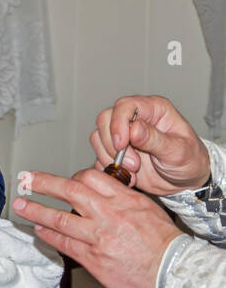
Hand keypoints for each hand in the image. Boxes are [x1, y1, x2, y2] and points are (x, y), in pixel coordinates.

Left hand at [11, 168, 178, 287]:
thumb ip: (122, 200)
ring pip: (59, 218)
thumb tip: (102, 194)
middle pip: (70, 191)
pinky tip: (38, 230)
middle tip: (26, 179)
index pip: (91, 177)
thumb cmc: (166, 245)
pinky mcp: (92, 258)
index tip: (62, 181)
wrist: (174, 275)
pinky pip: (63, 243)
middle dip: (43, 183)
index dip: (72, 177)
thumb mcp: (148, 211)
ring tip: (20, 205)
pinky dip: (48, 235)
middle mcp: (109, 214)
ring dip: (36, 210)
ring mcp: (98, 236)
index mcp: (125, 199)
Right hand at [89, 94, 209, 195]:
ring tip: (134, 171)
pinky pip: (98, 155)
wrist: (185, 182)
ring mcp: (122, 135)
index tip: (122, 144)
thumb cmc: (190, 161)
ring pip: (98, 138)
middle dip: (114, 144)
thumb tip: (134, 128)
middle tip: (133, 164)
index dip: (118, 123)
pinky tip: (128, 175)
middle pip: (105, 120)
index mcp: (153, 110)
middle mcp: (134, 119)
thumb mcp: (178, 151)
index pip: (124, 106)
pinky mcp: (114, 151)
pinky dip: (109, 168)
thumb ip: (155, 139)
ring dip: (111, 158)